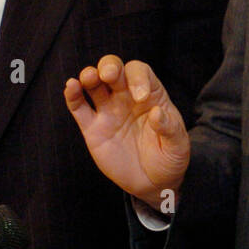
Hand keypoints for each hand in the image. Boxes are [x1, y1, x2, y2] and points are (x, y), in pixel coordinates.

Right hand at [64, 55, 189, 211]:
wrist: (153, 182)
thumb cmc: (169, 157)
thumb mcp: (177, 145)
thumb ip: (169, 129)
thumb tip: (156, 113)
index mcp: (151, 95)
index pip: (141, 73)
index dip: (139, 79)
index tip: (142, 98)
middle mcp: (127, 98)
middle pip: (115, 70)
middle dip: (110, 66)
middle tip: (109, 75)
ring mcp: (109, 111)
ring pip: (94, 85)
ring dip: (89, 76)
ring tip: (88, 77)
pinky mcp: (93, 128)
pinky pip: (79, 107)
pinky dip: (73, 96)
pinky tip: (71, 86)